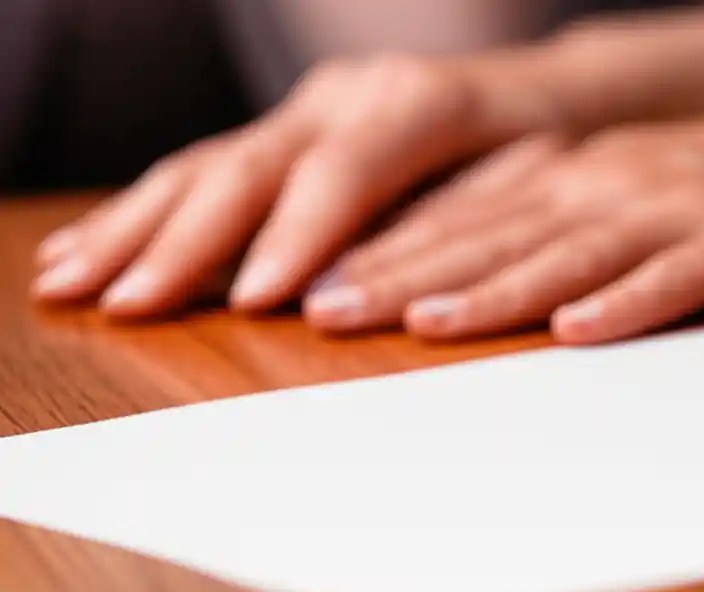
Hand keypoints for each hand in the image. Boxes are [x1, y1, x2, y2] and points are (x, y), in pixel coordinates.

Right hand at [30, 51, 568, 315]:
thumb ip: (471, 224)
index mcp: (421, 101)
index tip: (254, 300)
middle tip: (128, 302)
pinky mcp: (288, 130)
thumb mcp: (538, 178)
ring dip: (135, 223)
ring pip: (209, 162)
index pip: (344, 172)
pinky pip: (205, 167)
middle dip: (184, 238)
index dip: (297, 236)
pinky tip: (84, 246)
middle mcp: (352, 96)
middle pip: (253, 165)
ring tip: (68, 278)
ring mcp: (311, 109)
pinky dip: (143, 212)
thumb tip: (395, 291)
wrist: (547, 94)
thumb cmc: (552, 145)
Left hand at [302, 110, 703, 342]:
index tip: (319, 290)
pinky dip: (625, 302)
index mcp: (572, 177)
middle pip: (494, 236)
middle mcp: (607, 186)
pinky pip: (674, 279)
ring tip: (429, 326)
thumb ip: (539, 222)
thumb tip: (446, 264)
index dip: (389, 254)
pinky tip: (575, 331)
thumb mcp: (610, 192)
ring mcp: (666, 212)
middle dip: (408, 275)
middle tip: (331, 314)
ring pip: (568, 255)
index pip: (464, 219)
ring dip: (497, 290)